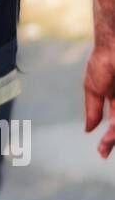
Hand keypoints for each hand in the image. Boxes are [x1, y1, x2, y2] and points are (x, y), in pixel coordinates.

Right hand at [84, 41, 114, 156]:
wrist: (113, 46)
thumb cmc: (102, 63)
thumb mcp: (93, 89)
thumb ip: (92, 110)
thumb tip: (88, 130)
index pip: (114, 126)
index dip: (108, 140)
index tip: (101, 153)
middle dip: (112, 139)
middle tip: (103, 148)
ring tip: (110, 135)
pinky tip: (113, 126)